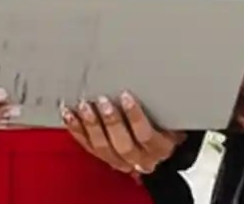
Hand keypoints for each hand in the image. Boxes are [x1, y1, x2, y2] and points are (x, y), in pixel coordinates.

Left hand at [61, 92, 186, 175]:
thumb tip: (160, 81)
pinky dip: (77, 130)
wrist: (160, 151)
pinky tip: (70, 115)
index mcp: (160, 148)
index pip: (146, 135)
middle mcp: (140, 159)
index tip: (126, 96)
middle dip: (111, 121)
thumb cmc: (167, 128)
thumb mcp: (173, 118)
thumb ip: (165, 106)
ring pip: (102, 148)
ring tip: (84, 106)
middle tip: (102, 100)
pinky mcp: (103, 158)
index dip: (135, 116)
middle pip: (123, 145)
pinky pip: (88, 146)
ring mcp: (120, 161)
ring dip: (91, 126)